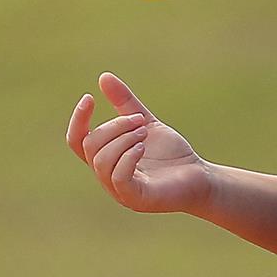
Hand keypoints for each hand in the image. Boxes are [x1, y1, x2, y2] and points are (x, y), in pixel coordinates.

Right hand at [66, 72, 211, 215]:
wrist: (199, 176)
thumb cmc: (171, 154)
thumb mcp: (146, 123)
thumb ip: (125, 104)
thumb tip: (104, 77)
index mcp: (107, 158)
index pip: (77, 141)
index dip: (78, 120)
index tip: (89, 98)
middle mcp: (107, 176)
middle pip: (90, 146)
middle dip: (114, 127)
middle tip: (141, 121)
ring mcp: (120, 191)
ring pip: (102, 161)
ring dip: (123, 139)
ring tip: (144, 132)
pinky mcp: (136, 199)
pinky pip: (119, 178)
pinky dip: (128, 157)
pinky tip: (142, 147)